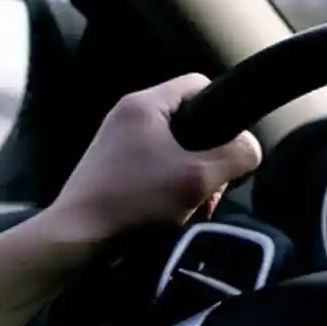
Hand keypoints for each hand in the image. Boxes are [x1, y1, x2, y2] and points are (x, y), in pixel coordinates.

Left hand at [47, 74, 261, 245]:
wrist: (75, 241)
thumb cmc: (134, 202)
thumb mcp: (198, 178)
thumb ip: (236, 156)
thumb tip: (250, 150)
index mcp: (145, 104)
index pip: (200, 84)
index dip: (224, 111)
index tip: (230, 146)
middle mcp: (127, 116)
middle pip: (190, 121)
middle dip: (209, 156)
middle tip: (212, 187)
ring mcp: (115, 143)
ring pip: (175, 149)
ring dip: (192, 177)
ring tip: (194, 206)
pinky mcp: (110, 169)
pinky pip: (155, 168)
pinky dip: (170, 187)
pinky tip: (173, 214)